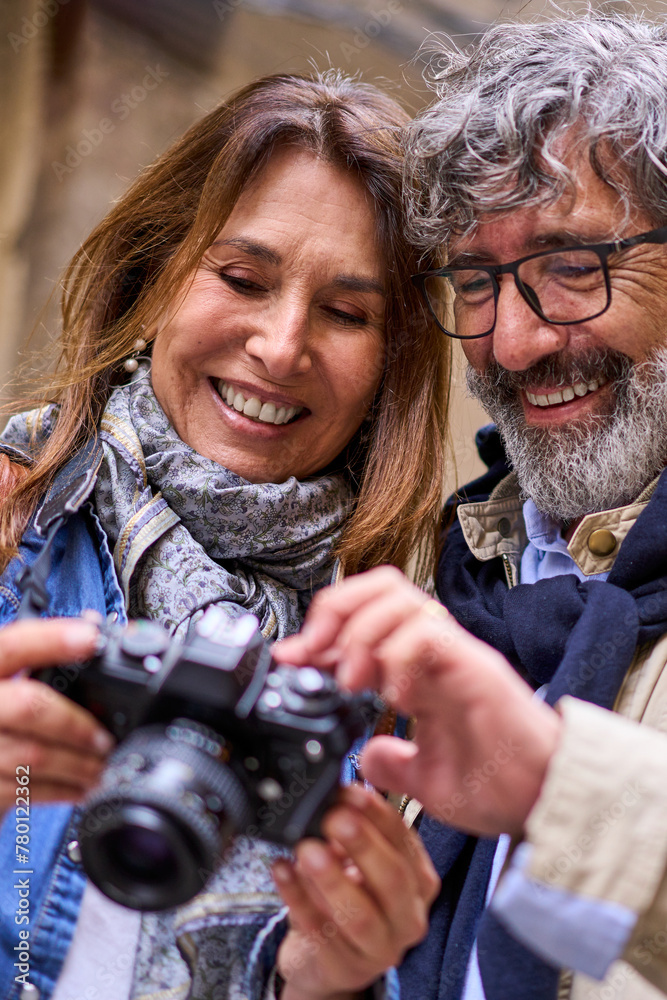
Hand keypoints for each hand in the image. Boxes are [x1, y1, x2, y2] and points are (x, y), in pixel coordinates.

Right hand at [0, 617, 114, 806]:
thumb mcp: (4, 676)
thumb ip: (35, 657)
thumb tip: (92, 629)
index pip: (13, 645)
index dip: (52, 640)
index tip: (91, 638)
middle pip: (30, 706)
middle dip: (75, 723)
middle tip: (104, 738)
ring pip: (32, 755)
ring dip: (76, 765)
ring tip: (100, 766)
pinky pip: (23, 791)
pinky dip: (59, 791)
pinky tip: (80, 788)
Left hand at [273, 783, 439, 999]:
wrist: (325, 958)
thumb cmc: (347, 896)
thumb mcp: (356, 861)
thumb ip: (349, 830)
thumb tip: (331, 795)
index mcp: (419, 881)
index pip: (405, 841)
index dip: (377, 814)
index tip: (349, 792)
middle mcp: (409, 917)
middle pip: (392, 879)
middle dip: (362, 844)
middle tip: (333, 818)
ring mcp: (380, 950)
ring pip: (359, 915)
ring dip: (330, 878)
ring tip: (306, 849)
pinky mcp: (344, 970)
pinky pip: (319, 933)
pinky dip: (297, 899)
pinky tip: (282, 870)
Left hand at [275, 567, 561, 836]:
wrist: (546, 802)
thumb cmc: (499, 786)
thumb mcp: (425, 782)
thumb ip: (394, 763)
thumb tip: (366, 756)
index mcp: (419, 670)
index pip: (364, 616)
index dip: (320, 631)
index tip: (292, 661)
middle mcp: (434, 651)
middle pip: (379, 585)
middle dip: (334, 612)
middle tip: (314, 658)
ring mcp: (455, 654)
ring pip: (399, 597)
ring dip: (360, 634)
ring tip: (351, 680)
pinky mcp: (475, 667)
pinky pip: (427, 635)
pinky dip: (396, 656)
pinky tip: (393, 695)